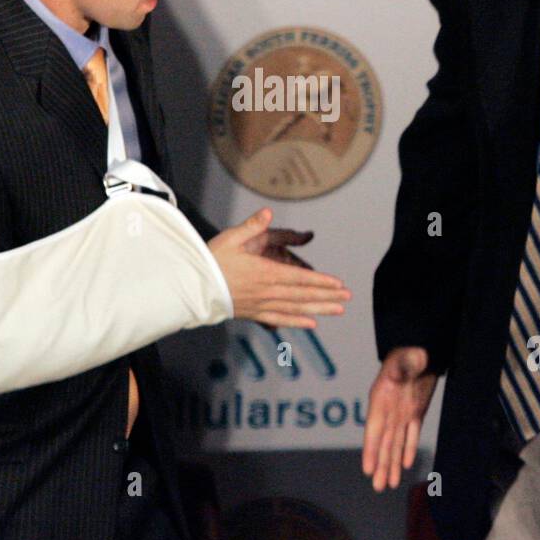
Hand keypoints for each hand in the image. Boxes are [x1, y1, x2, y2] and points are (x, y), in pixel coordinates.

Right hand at [208, 208, 349, 328]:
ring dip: (318, 310)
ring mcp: (260, 305)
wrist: (193, 286)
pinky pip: (278, 320)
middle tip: (347, 298)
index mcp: (264, 273)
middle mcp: (266, 292)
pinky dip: (296, 323)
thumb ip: (252, 226)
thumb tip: (268, 213)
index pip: (299, 278)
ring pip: (294, 309)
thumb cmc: (211, 260)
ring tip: (337, 311)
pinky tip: (311, 325)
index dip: (320, 282)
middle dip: (326, 297)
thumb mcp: (231, 237)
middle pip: (302, 295)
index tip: (338, 284)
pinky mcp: (253, 313)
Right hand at [362, 346, 437, 491]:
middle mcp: (389, 410)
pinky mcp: (415, 411)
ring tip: (389, 484)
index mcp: (382, 400)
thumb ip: (401, 368)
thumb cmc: (411, 351)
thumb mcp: (405, 358)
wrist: (420, 348)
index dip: (371, 450)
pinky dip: (408, 449)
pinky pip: (411, 434)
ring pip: (396, 443)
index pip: (374, 430)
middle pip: (384, 443)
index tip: (368, 469)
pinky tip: (406, 464)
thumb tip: (397, 374)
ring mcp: (402, 412)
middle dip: (381, 466)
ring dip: (393, 463)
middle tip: (378, 488)